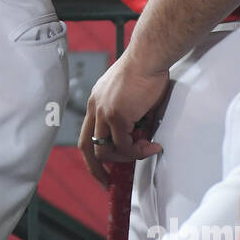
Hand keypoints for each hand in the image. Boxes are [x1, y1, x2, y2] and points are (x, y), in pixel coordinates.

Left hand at [79, 51, 168, 186]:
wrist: (148, 57)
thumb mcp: (129, 95)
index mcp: (96, 100)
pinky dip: (138, 152)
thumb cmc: (145, 71)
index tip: (102, 170)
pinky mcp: (116, 115)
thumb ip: (129, 116)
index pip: (87, 133)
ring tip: (146, 150)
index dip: (92, 155)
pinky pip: (125, 146)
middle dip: (96, 169)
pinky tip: (152, 146)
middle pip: (86, 147)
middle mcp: (95, 106)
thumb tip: (139, 138)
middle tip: (110, 183)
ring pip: (106, 150)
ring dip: (126, 158)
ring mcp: (103, 111)